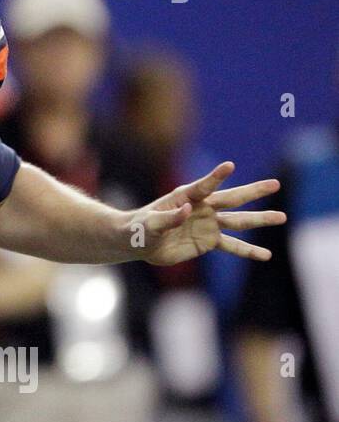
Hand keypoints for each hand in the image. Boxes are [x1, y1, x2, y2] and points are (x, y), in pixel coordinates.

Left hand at [131, 161, 284, 265]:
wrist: (138, 242)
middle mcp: (202, 208)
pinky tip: (266, 256)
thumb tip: (187, 210)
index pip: (204, 186)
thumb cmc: (139, 228)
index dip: (216, 177)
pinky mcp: (208, 242)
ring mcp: (208, 225)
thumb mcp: (149, 223)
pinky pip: (232, 246)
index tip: (230, 166)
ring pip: (238, 222)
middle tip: (276, 184)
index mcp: (185, 196)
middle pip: (232, 199)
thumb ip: (168, 218)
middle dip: (254, 191)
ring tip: (282, 217)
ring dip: (260, 219)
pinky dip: (249, 251)